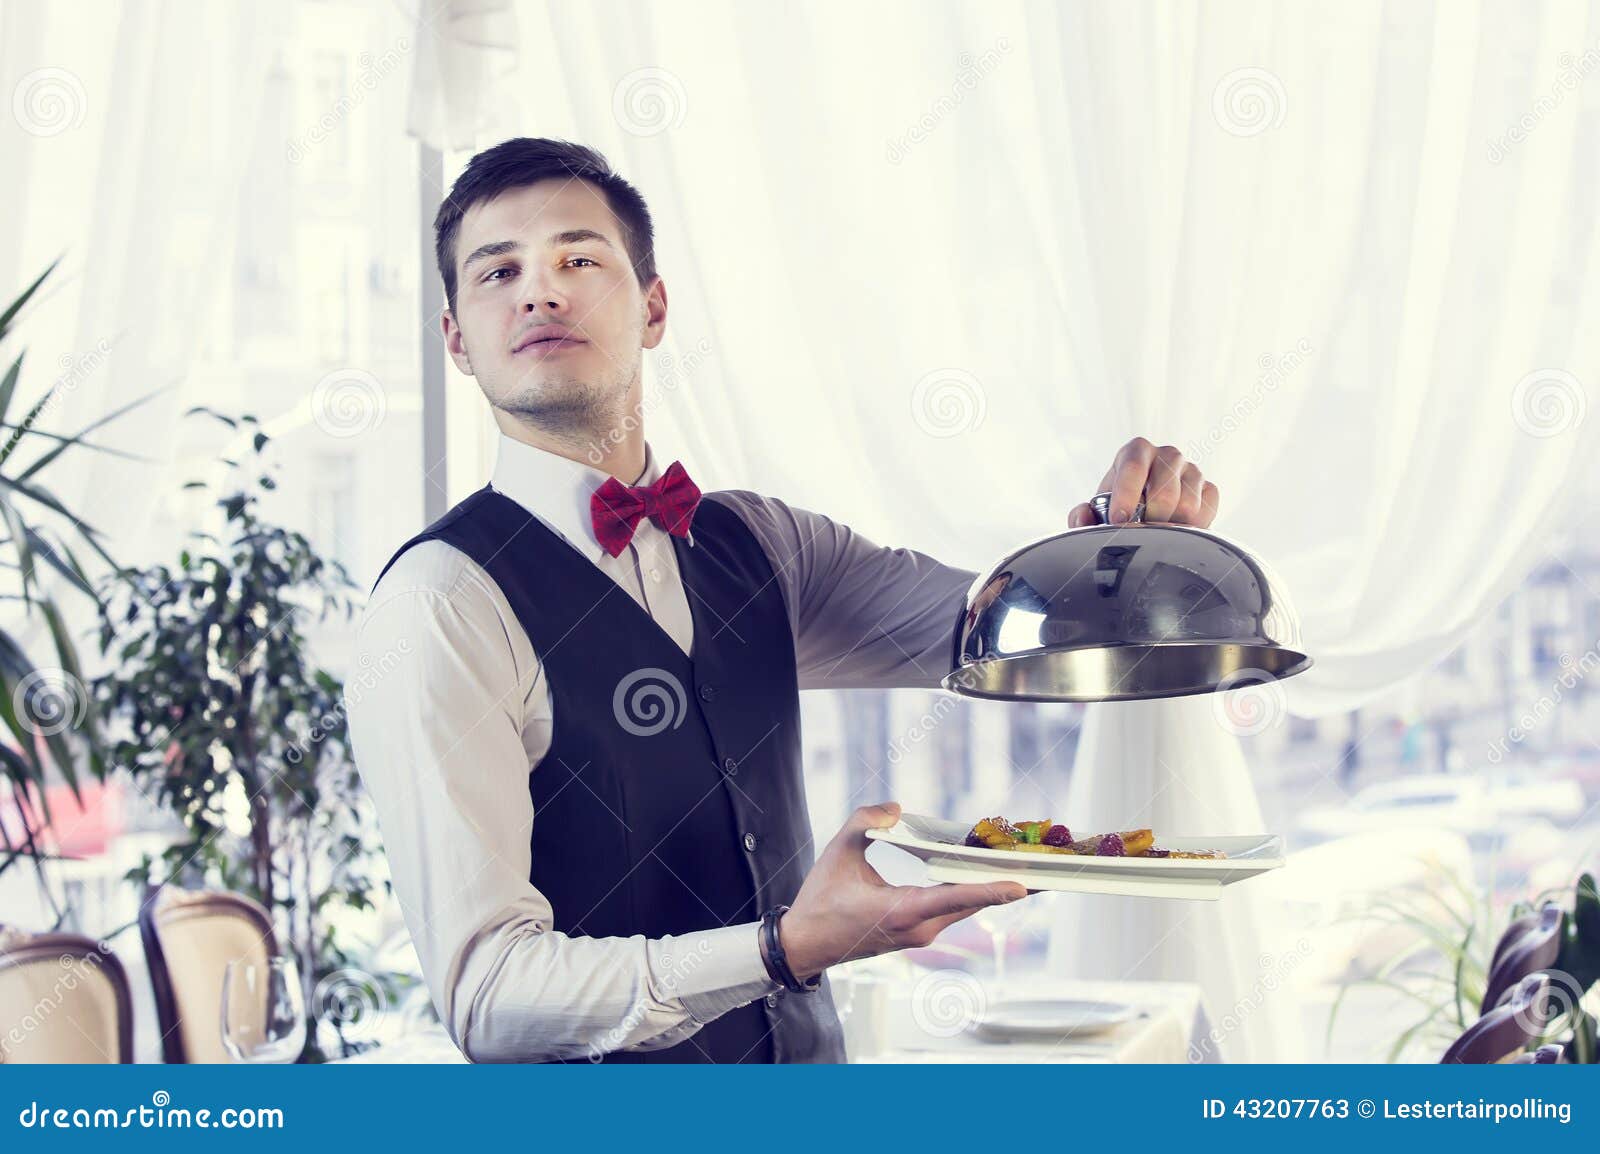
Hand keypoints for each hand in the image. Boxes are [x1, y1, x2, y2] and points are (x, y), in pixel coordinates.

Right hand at [778, 802, 1026, 978]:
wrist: (806, 945)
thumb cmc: (821, 902)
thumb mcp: (836, 852)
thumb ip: (864, 822)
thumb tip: (897, 811)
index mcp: (901, 912)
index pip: (954, 897)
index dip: (990, 889)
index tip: (1022, 885)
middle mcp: (919, 927)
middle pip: (973, 901)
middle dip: (1007, 880)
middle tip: (1043, 861)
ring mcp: (921, 932)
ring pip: (966, 904)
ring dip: (992, 882)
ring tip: (1025, 860)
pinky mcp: (919, 930)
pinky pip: (954, 907)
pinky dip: (973, 888)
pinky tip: (988, 869)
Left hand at [1066, 437, 1219, 527]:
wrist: (1148, 514)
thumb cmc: (1119, 508)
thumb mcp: (1096, 511)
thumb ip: (1081, 516)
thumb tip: (1082, 516)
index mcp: (1136, 451)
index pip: (1134, 466)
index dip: (1126, 496)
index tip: (1119, 520)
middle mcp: (1167, 455)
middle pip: (1164, 494)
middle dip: (1149, 521)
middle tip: (1139, 533)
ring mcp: (1192, 470)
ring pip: (1187, 507)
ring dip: (1169, 527)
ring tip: (1156, 531)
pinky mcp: (1209, 489)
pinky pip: (1205, 512)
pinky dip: (1190, 528)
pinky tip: (1176, 528)